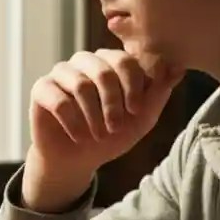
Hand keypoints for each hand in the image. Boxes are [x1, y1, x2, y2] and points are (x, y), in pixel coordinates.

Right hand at [24, 49, 183, 211]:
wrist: (78, 159)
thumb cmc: (111, 134)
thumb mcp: (141, 118)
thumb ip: (158, 92)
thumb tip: (178, 68)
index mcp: (110, 62)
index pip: (125, 60)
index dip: (133, 86)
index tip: (136, 111)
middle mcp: (85, 62)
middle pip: (102, 70)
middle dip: (113, 102)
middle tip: (116, 127)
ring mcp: (61, 73)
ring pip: (80, 84)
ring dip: (93, 115)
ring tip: (98, 135)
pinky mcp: (41, 89)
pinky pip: (58, 100)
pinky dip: (73, 122)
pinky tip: (80, 137)